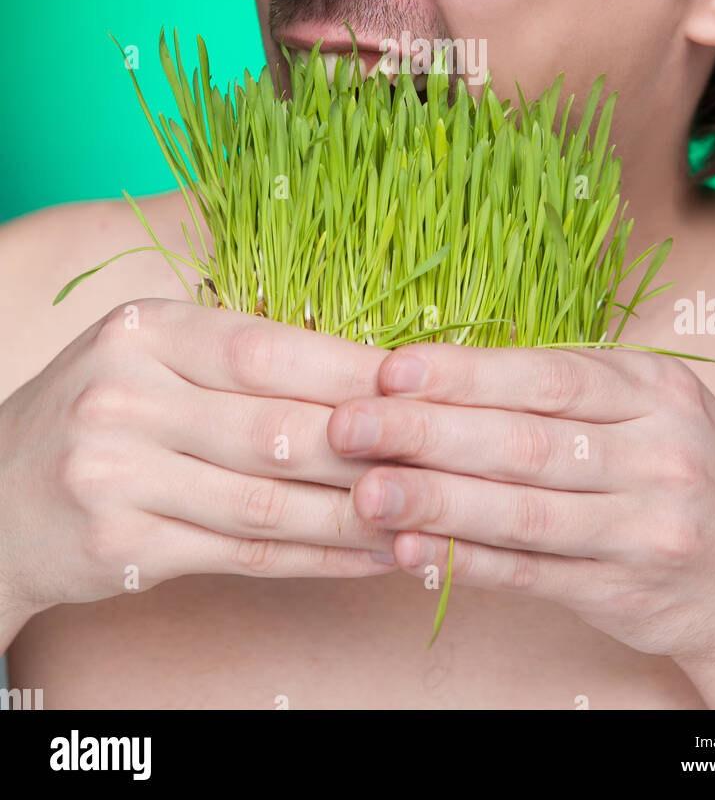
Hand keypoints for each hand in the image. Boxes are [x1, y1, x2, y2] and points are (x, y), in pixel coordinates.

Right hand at [0, 297, 397, 620]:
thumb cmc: (100, 412)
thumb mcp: (150, 354)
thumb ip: (236, 357)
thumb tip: (367, 372)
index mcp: (143, 331)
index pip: (266, 348)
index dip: (350, 371)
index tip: (419, 386)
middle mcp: (123, 395)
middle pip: (276, 426)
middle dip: (370, 446)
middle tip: (442, 456)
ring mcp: (116, 474)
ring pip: (269, 499)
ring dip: (358, 513)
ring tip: (424, 513)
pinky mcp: (122, 546)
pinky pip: (244, 552)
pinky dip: (317, 556)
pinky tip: (370, 554)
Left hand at [327, 344, 714, 662]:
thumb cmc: (682, 472)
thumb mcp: (651, 407)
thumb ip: (569, 390)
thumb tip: (441, 372)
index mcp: (658, 389)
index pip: (549, 375)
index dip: (464, 373)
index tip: (389, 370)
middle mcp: (659, 453)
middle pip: (526, 439)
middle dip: (427, 431)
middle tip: (347, 426)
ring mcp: (646, 527)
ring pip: (524, 510)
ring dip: (434, 501)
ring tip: (364, 491)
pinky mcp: (625, 591)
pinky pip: (532, 573)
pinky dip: (466, 560)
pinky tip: (409, 550)